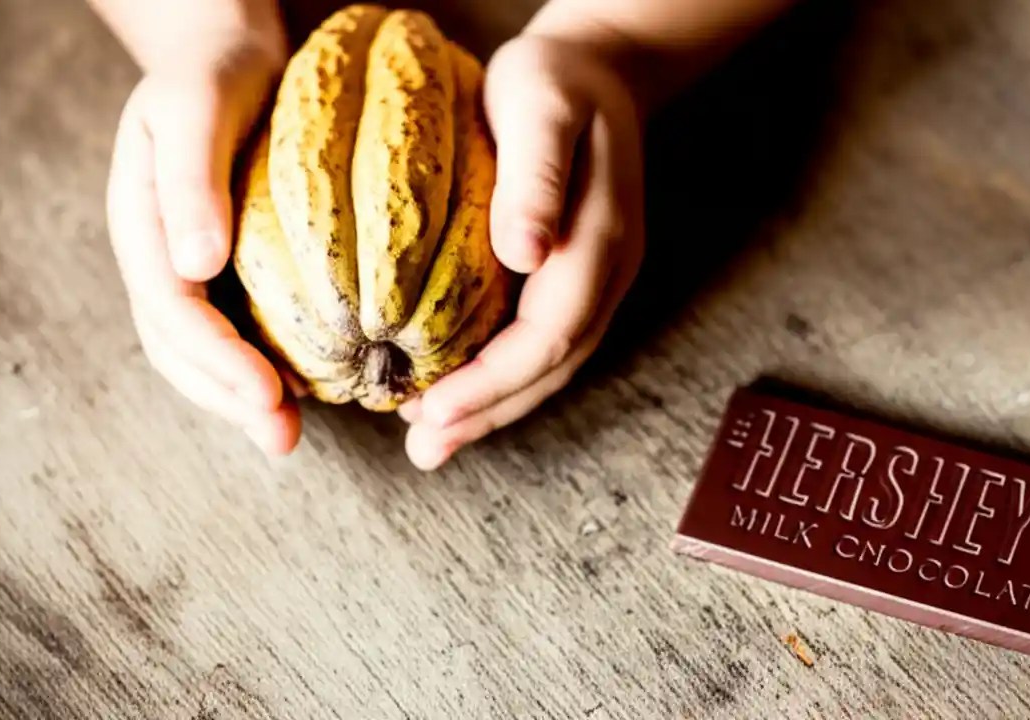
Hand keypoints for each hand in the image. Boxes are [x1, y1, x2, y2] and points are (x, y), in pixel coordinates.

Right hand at [106, 46, 302, 454]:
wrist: (224, 58)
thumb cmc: (212, 76)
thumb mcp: (196, 109)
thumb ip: (191, 180)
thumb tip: (196, 267)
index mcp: (143, 228)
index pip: (172, 312)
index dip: (218, 361)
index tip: (270, 395)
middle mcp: (162, 258)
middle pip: (181, 349)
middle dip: (228, 398)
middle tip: (282, 438)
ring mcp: (190, 269)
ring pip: (204, 351)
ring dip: (241, 396)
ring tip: (287, 432)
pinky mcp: (229, 270)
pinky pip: (240, 328)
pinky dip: (265, 363)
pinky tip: (307, 384)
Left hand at [399, 34, 645, 468]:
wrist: (598, 67)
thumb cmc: (557, 81)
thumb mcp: (542, 108)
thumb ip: (536, 178)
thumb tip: (523, 255)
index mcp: (599, 244)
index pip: (549, 338)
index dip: (492, 382)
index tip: (431, 412)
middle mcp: (605, 274)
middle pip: (551, 368)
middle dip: (488, 414)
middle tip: (424, 451)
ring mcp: (596, 279)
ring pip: (549, 364)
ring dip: (494, 406)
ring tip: (434, 439)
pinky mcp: (574, 275)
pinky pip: (542, 341)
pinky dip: (500, 374)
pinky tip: (458, 386)